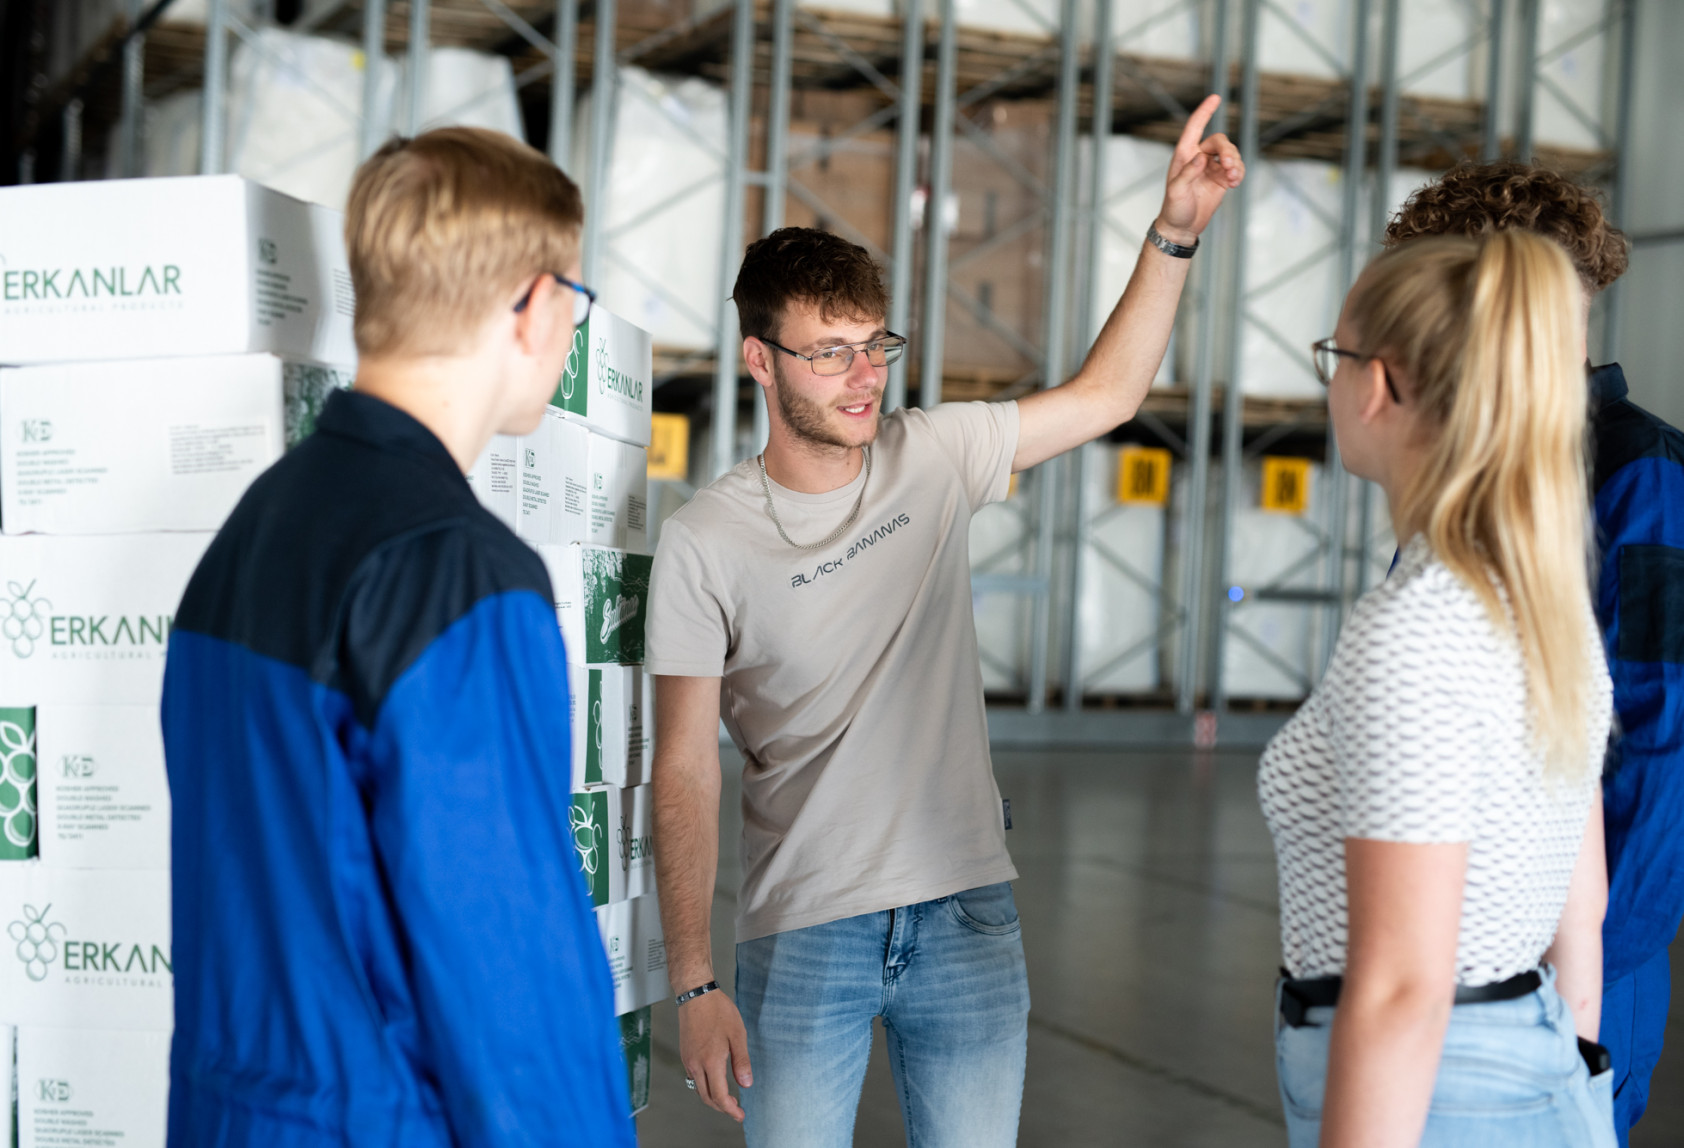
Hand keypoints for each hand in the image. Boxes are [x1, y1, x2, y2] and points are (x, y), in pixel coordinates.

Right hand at [678, 989, 752, 1121]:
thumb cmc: (718, 1010)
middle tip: (735, 1109)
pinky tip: (714, 1079)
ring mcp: (688, 1059)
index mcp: (710, 1061)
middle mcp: (695, 1064)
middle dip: (721, 1107)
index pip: (719, 1096)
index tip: (740, 1115)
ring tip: (728, 1096)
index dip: (730, 1109)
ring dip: (712, 1097)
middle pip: (706, 1097)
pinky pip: (693, 1077)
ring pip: (698, 1088)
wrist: (696, 994)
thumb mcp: (737, 1034)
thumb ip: (741, 1061)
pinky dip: (704, 1085)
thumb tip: (746, 1084)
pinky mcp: (685, 1054)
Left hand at [1155, 93, 1244, 245]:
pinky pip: (1236, 168)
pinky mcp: (1221, 179)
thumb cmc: (1174, 208)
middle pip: (1220, 142)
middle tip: (1230, 166)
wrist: (1182, 227)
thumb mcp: (1176, 191)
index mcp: (1184, 155)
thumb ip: (1187, 173)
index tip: (1216, 97)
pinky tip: (1235, 183)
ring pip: (1231, 154)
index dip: (1205, 112)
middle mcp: (1198, 157)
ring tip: (1233, 179)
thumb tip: (1201, 157)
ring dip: (1236, 163)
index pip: (1195, 127)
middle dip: (1228, 151)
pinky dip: (1239, 173)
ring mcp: (1211, 167)